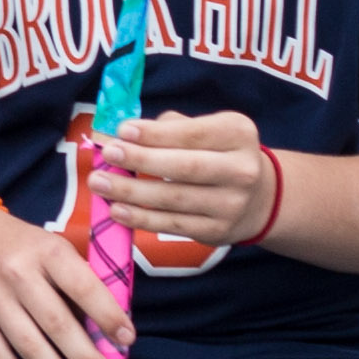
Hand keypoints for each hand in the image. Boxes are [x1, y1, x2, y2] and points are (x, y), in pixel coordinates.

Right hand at [0, 198, 128, 358]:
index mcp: (45, 251)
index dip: (108, 316)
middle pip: (57, 325)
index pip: (83, 287)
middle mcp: (17, 274)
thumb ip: (75, 280)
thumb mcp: (49, 245)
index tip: (126, 339)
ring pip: (30, 347)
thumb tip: (105, 329)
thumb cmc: (14, 243)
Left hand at [89, 109, 271, 250]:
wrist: (258, 198)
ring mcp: (231, 205)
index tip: (122, 130)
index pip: (193, 134)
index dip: (156, 134)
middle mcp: (241, 170)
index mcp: (239, 134)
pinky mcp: (217, 231)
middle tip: (108, 153)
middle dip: (142, 160)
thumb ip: (170, 127)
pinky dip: (142, 219)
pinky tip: (117, 210)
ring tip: (100, 182)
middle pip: (185, 167)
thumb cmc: (217, 153)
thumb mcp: (208, 130)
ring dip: (132, 191)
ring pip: (175, 199)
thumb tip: (121, 133)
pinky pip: (173, 225)